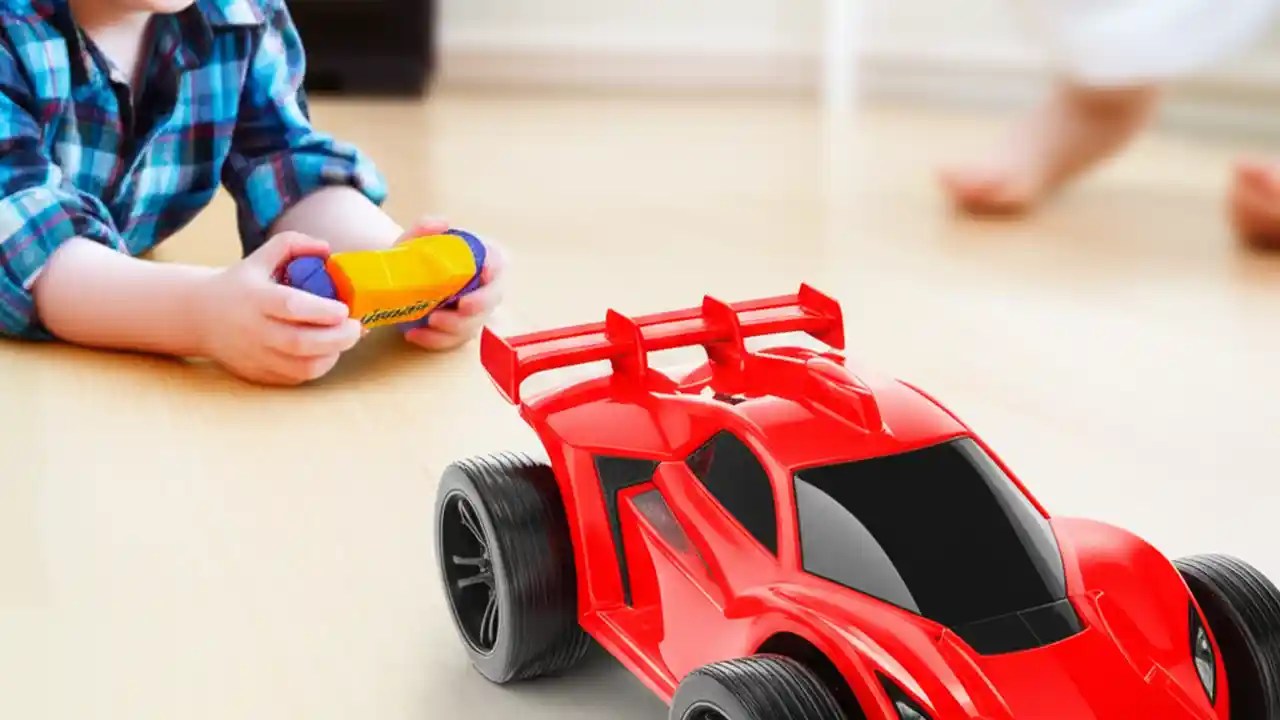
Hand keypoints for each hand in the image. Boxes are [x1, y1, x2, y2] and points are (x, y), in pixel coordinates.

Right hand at [196, 232, 362, 385]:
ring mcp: (255, 356)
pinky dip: (317, 367)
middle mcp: (254, 330)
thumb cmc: (240, 284)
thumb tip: (326, 249)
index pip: (291, 306)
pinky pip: (295, 378)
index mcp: (255, 298)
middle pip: (301, 343)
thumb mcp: (261, 257)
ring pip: (302, 367)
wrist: (199, 316)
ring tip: (343, 339)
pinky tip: (326, 352)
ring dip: (332, 355)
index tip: (344, 309)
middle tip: (356, 328)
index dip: (322, 310)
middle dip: (338, 338)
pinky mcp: (258, 374)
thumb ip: (293, 244)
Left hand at [397, 216, 508, 350]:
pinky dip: (433, 340)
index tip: (483, 272)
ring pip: (473, 325)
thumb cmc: (418, 257)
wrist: (402, 279)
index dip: (494, 268)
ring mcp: (471, 314)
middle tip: (462, 306)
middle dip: (479, 305)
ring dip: (454, 326)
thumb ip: (426, 227)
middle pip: (492, 299)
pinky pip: (451, 341)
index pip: (497, 262)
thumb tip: (441, 224)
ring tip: (431, 321)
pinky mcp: (455, 332)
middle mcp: (482, 288)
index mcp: (480, 259)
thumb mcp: (417, 238)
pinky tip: (415, 334)